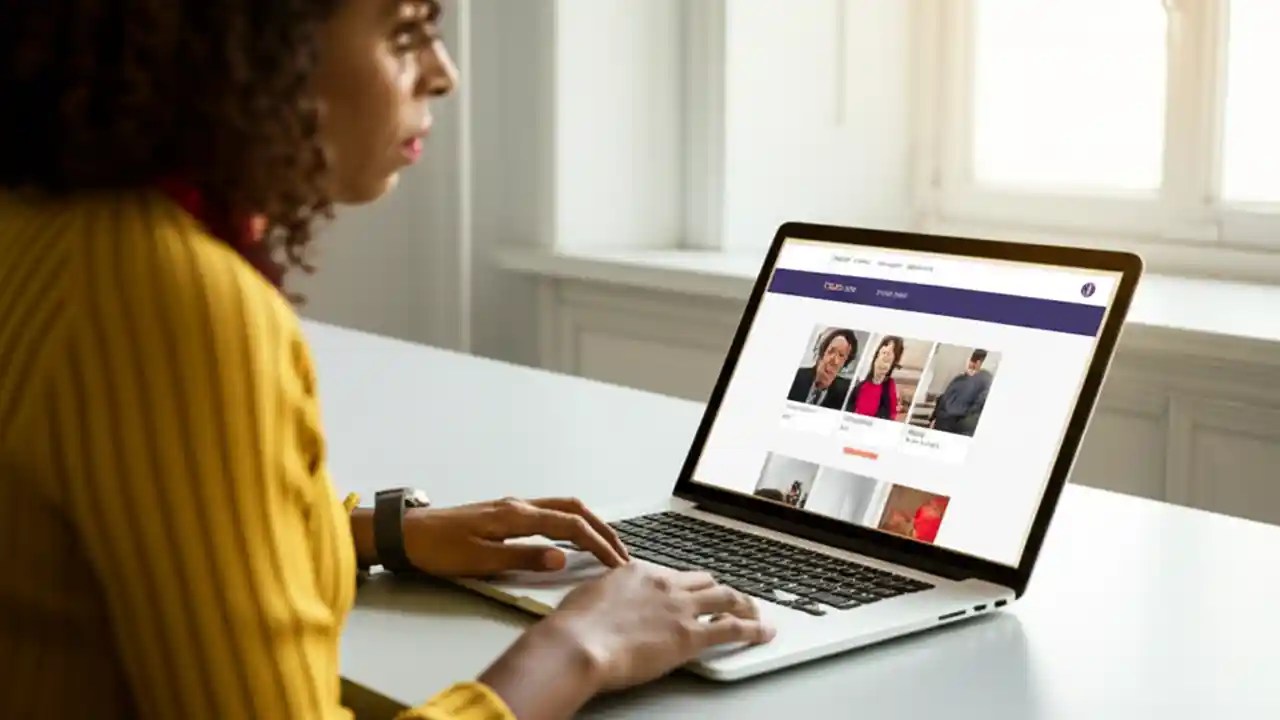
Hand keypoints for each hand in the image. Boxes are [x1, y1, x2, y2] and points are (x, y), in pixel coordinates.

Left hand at [402, 497, 628, 576]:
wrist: (405, 534)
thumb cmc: (437, 549)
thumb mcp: (479, 561)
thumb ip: (522, 558)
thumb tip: (562, 560)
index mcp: (516, 516)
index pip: (571, 526)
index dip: (598, 544)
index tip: (617, 563)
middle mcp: (519, 505)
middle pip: (574, 509)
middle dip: (603, 529)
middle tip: (623, 552)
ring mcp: (512, 506)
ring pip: (563, 506)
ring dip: (589, 523)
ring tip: (606, 544)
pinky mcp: (504, 513)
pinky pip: (549, 511)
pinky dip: (571, 521)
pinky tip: (573, 537)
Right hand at [550, 563, 775, 690]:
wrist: (578, 643)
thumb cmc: (573, 625)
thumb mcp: (587, 597)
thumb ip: (606, 596)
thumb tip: (606, 603)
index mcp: (638, 572)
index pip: (670, 576)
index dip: (682, 587)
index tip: (685, 595)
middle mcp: (664, 584)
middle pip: (703, 581)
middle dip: (718, 591)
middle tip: (728, 600)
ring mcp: (680, 608)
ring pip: (725, 598)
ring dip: (743, 605)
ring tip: (755, 614)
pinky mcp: (691, 635)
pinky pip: (732, 628)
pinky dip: (753, 630)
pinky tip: (763, 632)